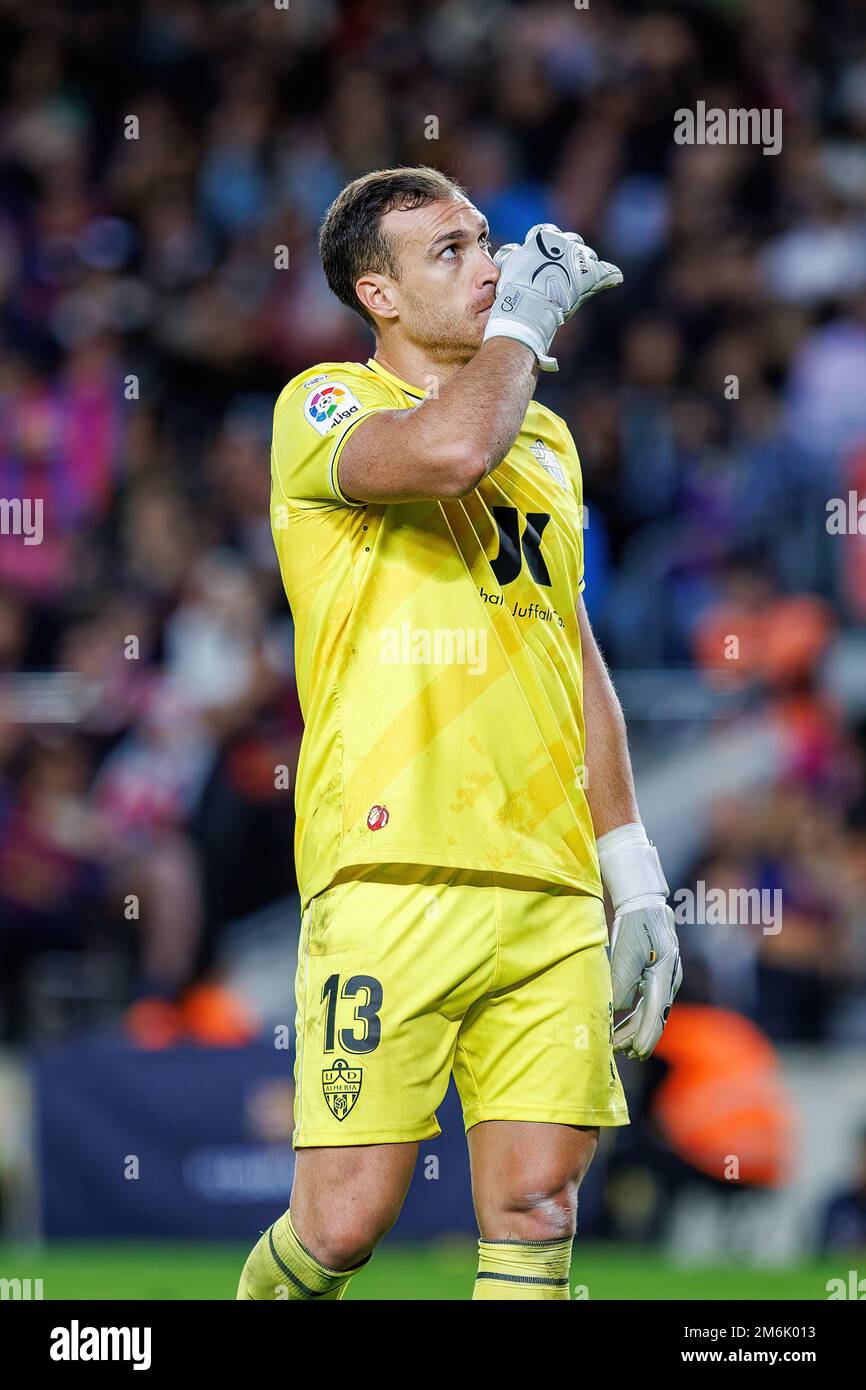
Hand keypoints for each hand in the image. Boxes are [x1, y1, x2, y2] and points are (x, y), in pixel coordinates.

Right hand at [484, 224, 622, 370]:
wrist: (528, 307)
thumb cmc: (514, 287)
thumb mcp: (506, 264)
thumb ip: (511, 252)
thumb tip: (516, 249)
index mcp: (543, 236)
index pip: (547, 232)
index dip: (545, 245)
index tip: (543, 256)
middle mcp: (565, 242)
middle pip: (572, 242)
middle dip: (568, 252)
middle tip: (563, 269)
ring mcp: (581, 258)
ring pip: (588, 256)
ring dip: (585, 264)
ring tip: (580, 279)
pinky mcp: (593, 275)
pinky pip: (609, 272)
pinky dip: (610, 276)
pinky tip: (613, 278)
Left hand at [610, 901, 682, 1060]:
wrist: (645, 906)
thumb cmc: (635, 926)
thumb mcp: (625, 954)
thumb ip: (622, 982)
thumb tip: (618, 1010)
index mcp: (664, 973)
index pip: (655, 1011)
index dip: (646, 1034)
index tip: (638, 1052)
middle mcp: (669, 980)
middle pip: (654, 1016)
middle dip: (638, 1037)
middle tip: (619, 1053)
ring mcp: (665, 980)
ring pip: (650, 1012)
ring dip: (634, 1029)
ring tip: (617, 1045)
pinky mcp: (657, 979)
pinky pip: (648, 1003)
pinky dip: (635, 1017)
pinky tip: (622, 1028)